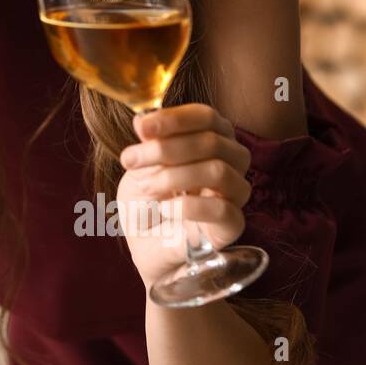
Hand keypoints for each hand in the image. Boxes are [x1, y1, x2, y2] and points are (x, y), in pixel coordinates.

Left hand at [115, 103, 252, 290]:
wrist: (144, 248)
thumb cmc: (145, 202)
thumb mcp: (139, 168)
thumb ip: (146, 145)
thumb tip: (143, 121)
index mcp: (211, 139)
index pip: (206, 117)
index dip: (174, 118)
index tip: (140, 127)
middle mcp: (230, 162)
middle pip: (212, 141)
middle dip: (165, 149)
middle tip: (130, 160)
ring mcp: (235, 195)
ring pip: (219, 171)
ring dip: (173, 176)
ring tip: (146, 188)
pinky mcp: (232, 227)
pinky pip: (224, 210)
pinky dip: (189, 206)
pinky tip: (165, 209)